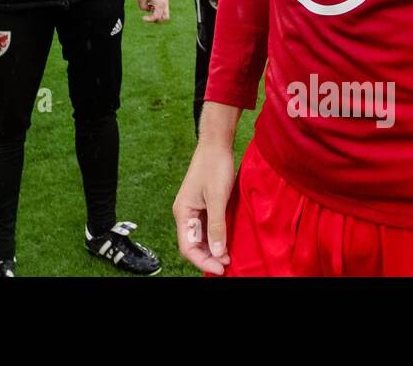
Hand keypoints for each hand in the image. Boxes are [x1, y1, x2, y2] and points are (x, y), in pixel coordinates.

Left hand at [136, 0, 169, 22]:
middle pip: (165, 18)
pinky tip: (151, 4)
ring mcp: (166, 0)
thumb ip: (143, 7)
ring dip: (158, 14)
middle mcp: (165, 3)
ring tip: (150, 8)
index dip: (149, 19)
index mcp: (160, 4)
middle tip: (149, 16)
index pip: (156, 17)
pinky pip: (163, 8)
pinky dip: (158, 9)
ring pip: (165, 13)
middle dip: (156, 19)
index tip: (143, 17)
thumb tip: (147, 9)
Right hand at [173, 140, 236, 273]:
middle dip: (209, 256)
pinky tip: (227, 241)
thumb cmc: (214, 167)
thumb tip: (217, 253)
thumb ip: (216, 226)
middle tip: (228, 263)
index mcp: (183, 212)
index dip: (203, 260)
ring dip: (213, 248)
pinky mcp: (203, 205)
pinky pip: (207, 227)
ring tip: (229, 255)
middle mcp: (185, 213)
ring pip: (201, 237)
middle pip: (193, 244)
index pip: (187, 246)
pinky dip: (216, 237)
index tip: (221, 267)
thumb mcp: (217, 199)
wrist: (216, 144)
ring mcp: (194, 209)